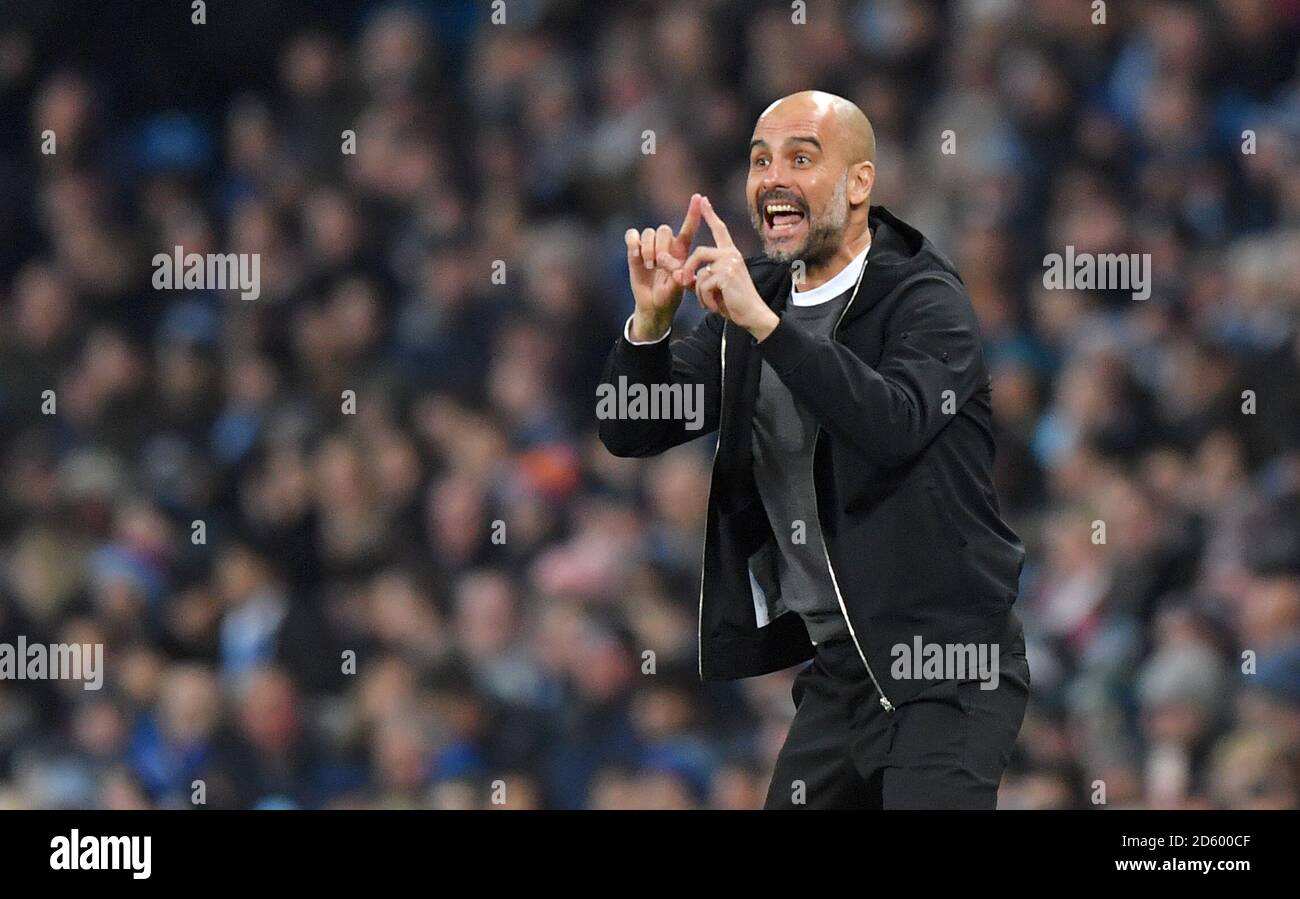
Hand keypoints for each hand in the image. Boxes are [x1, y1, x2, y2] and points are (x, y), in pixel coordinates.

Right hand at [624, 194, 701, 341]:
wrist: (653, 305)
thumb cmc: (670, 297)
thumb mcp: (678, 288)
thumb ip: (678, 277)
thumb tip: (676, 271)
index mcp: (680, 251)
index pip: (688, 229)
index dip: (693, 213)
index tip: (699, 197)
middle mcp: (665, 245)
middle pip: (663, 229)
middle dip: (661, 247)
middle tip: (660, 265)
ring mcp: (649, 247)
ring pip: (648, 232)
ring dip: (648, 249)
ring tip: (650, 266)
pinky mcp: (634, 251)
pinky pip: (632, 235)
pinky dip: (633, 243)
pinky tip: (636, 256)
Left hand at [669, 196, 779, 340]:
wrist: (751, 315)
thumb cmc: (732, 302)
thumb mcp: (709, 288)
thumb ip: (692, 278)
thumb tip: (673, 272)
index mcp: (730, 254)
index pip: (719, 230)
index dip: (710, 215)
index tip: (703, 200)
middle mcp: (731, 254)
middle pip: (697, 253)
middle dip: (687, 270)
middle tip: (686, 285)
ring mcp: (730, 263)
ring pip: (698, 272)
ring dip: (698, 291)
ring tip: (709, 301)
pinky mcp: (726, 274)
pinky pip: (702, 284)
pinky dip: (704, 299)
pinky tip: (715, 305)